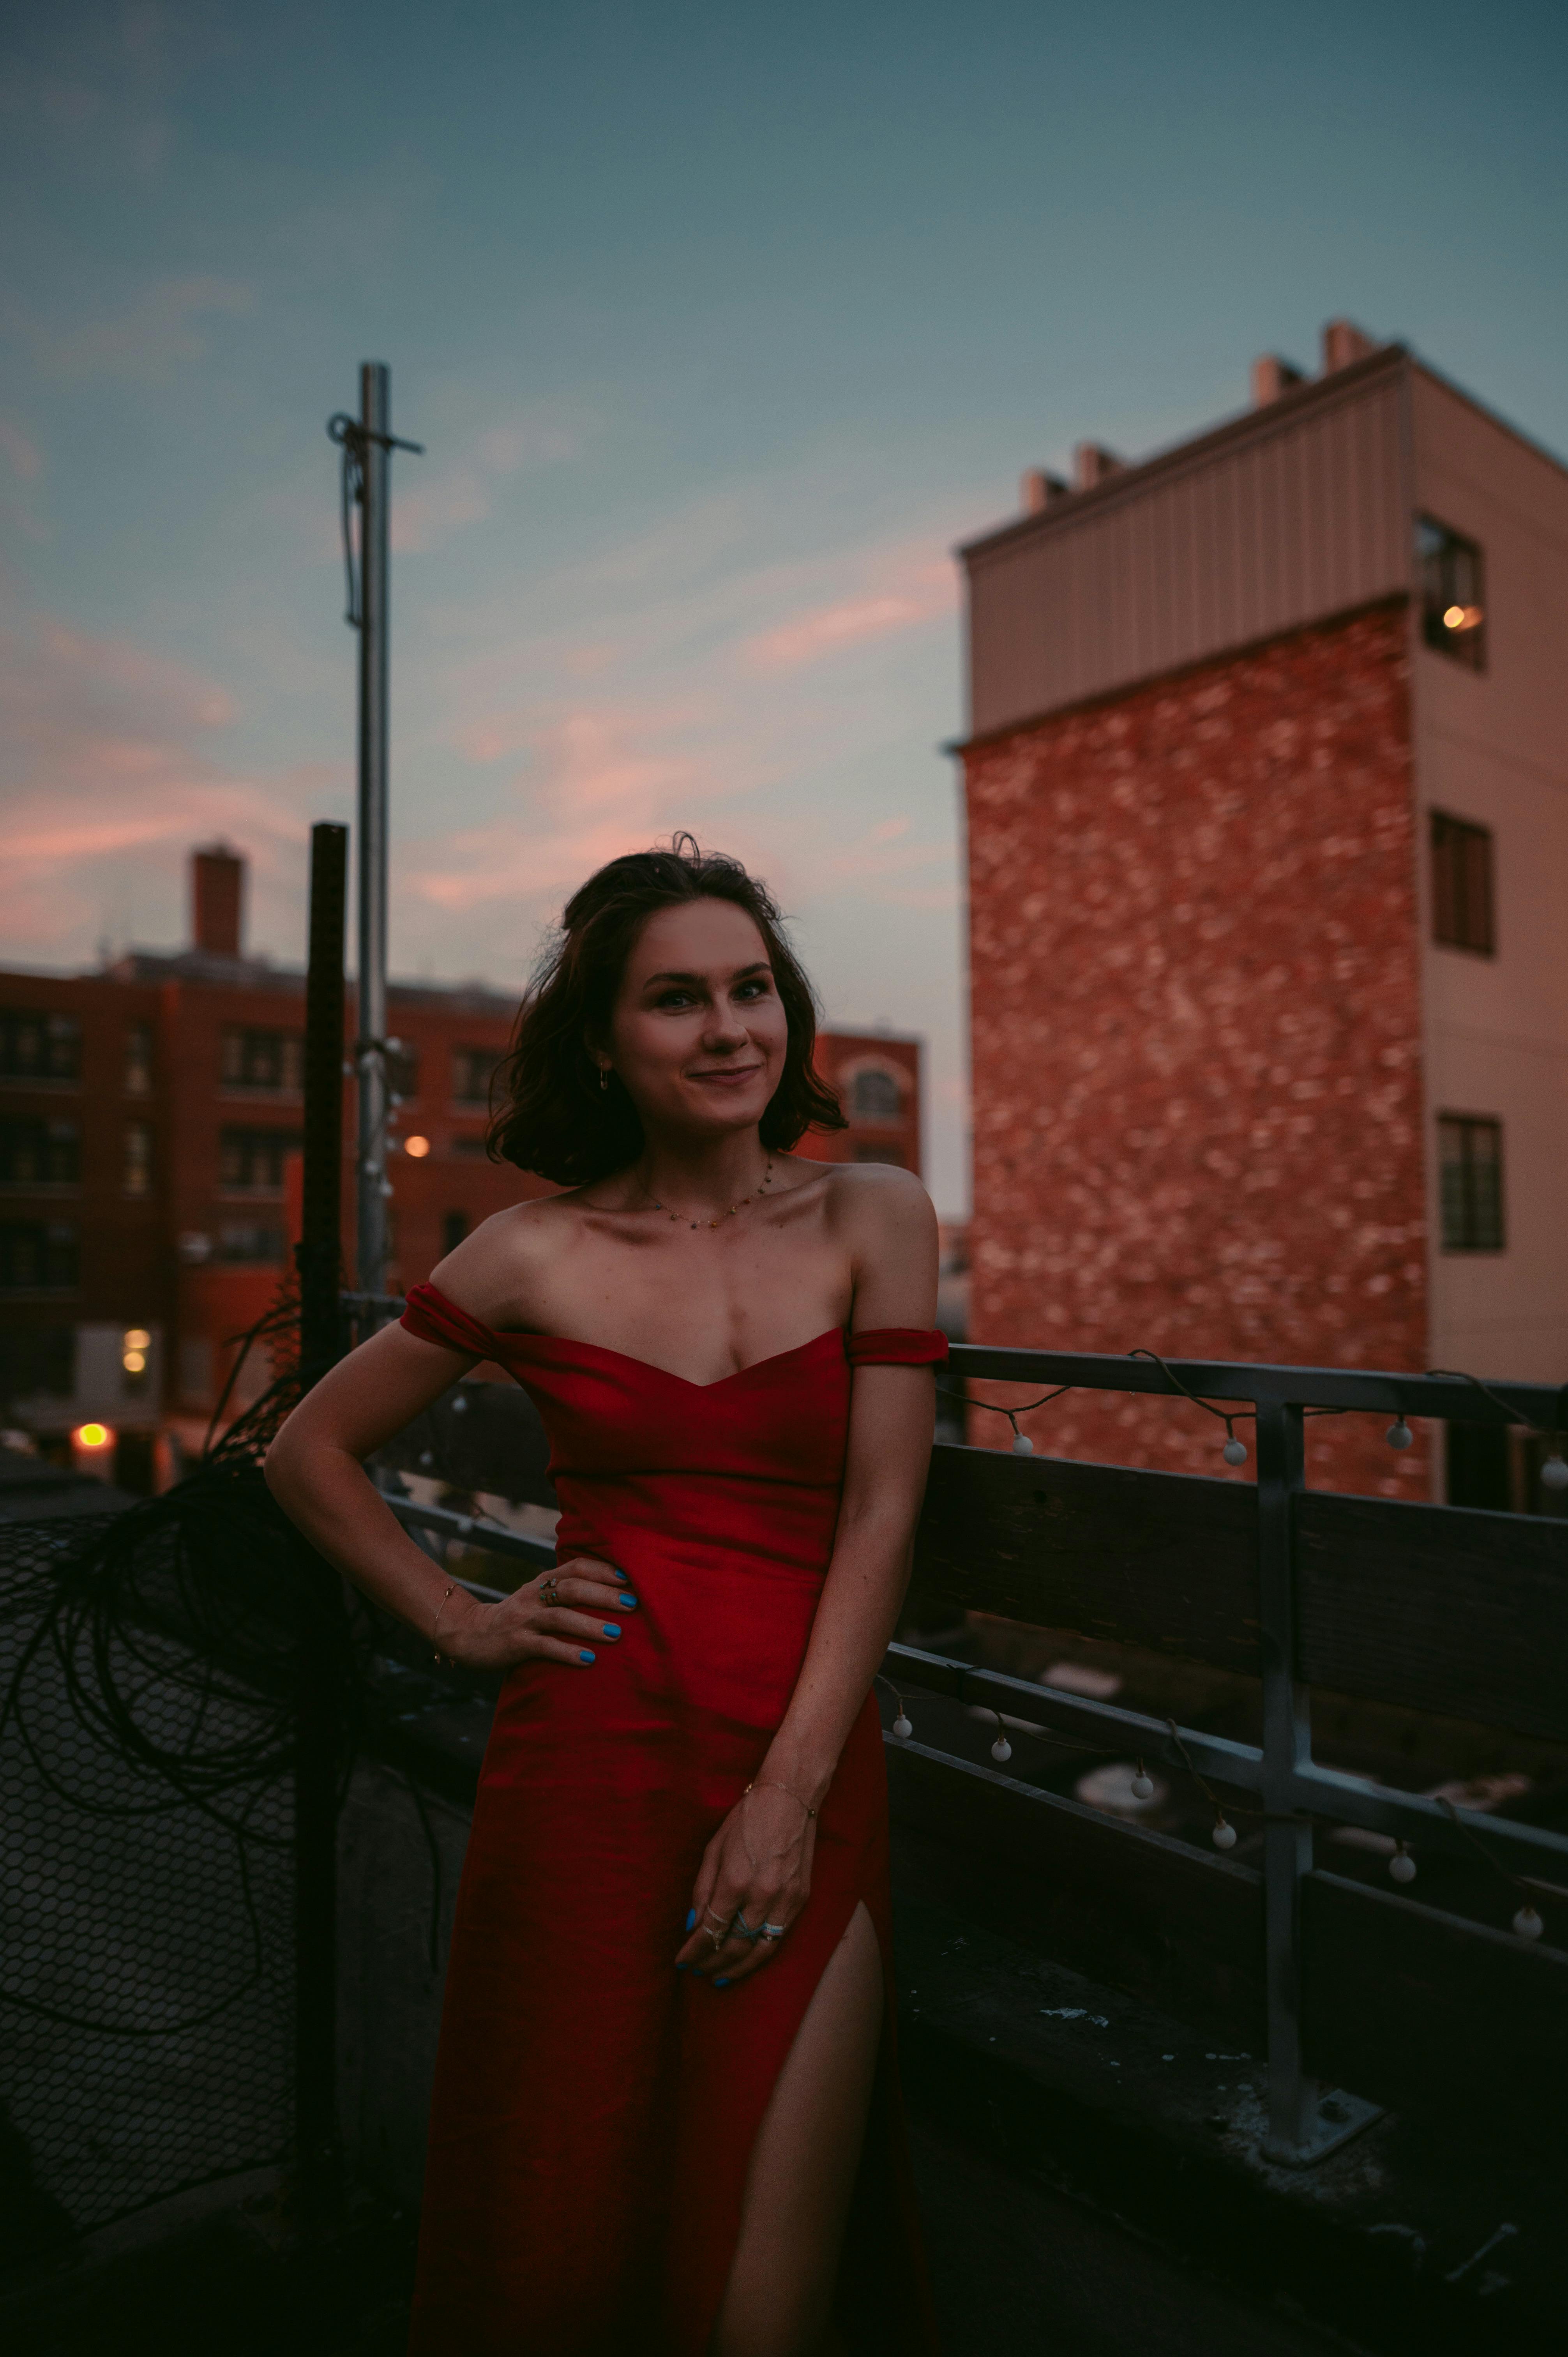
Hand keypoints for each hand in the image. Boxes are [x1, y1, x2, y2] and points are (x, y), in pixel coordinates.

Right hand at [445, 1554, 635, 1672]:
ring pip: (559, 1616)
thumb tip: (612, 1592)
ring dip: (590, 1624)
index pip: (575, 1567)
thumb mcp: (538, 1597)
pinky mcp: (516, 1644)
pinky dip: (568, 1652)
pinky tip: (589, 1659)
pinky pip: (545, 1647)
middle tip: (632, 1604)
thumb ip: (565, 1592)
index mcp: (542, 1581)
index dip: (602, 1570)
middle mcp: (534, 1596)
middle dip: (604, 1595)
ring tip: (616, 1634)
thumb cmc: (518, 1617)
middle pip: (572, 1588)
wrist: (470, 1634)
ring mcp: (524, 1619)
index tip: (629, 1579)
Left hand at [675, 1784, 815, 1986]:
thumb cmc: (746, 1819)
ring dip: (736, 1968)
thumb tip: (691, 1925)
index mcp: (736, 1881)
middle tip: (696, 1972)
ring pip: (759, 1950)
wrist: (790, 1798)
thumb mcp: (714, 1848)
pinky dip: (760, 1955)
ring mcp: (785, 1900)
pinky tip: (746, 1960)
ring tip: (718, 1978)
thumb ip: (702, 1890)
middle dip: (711, 1963)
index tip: (681, 1961)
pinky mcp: (800, 1899)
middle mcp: (762, 1896)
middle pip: (733, 1945)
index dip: (694, 1950)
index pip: (710, 1930)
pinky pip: (779, 1937)